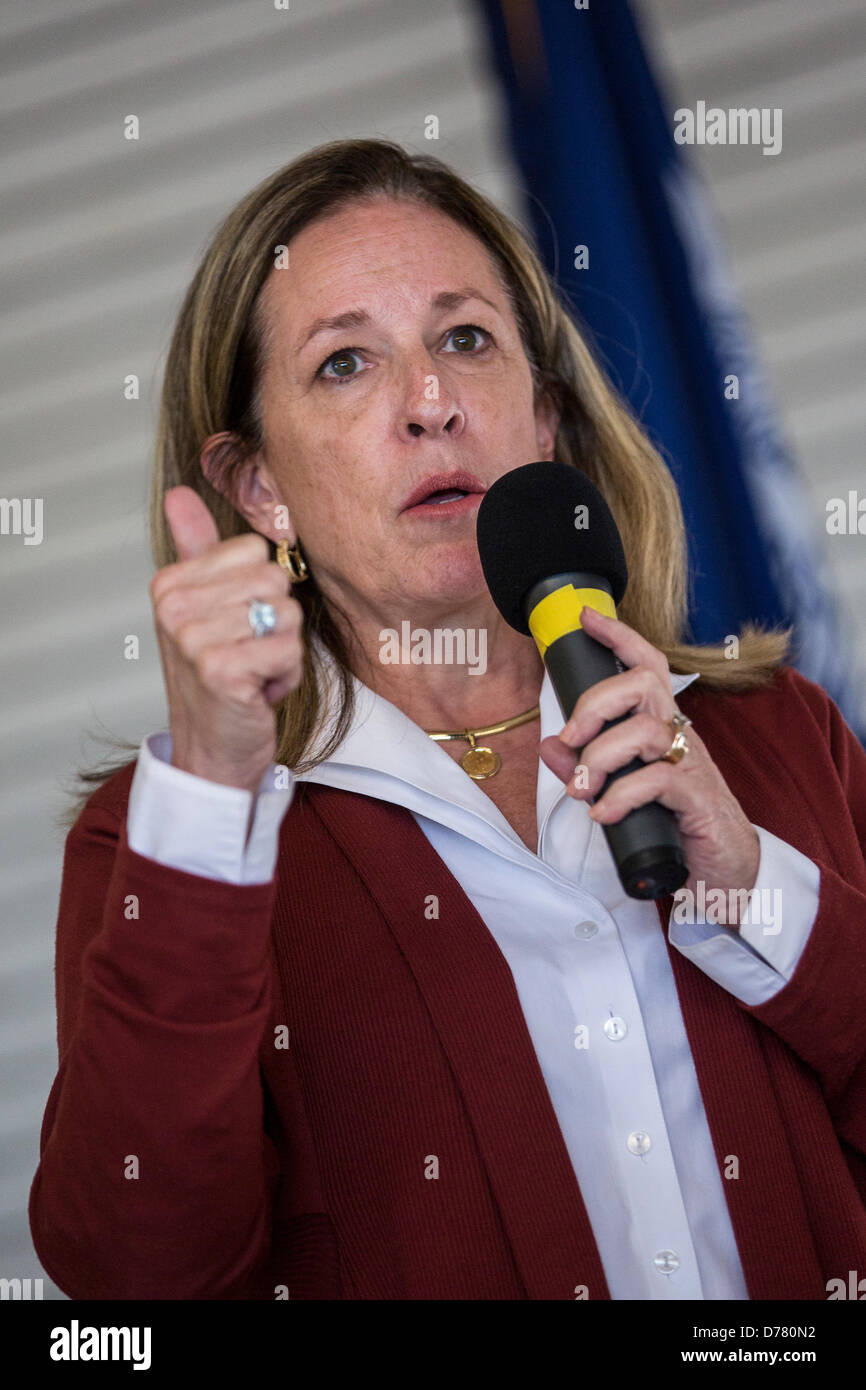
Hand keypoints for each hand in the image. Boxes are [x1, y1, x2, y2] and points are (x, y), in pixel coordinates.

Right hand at [149, 486, 304, 793]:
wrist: (213, 748)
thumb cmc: (216, 677)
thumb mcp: (202, 607)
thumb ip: (196, 548)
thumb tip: (178, 494)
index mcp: (170, 583)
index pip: (256, 552)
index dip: (262, 592)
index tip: (237, 626)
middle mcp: (175, 608)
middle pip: (276, 580)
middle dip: (278, 624)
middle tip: (248, 654)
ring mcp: (194, 640)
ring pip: (287, 615)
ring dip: (282, 652)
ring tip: (252, 672)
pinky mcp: (220, 670)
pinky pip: (288, 649)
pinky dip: (285, 677)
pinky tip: (257, 692)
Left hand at [538, 605, 759, 920]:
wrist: (726, 872)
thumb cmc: (675, 823)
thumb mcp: (624, 792)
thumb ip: (586, 768)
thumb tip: (549, 746)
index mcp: (662, 727)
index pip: (647, 667)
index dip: (620, 637)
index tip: (587, 617)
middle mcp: (679, 737)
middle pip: (642, 686)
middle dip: (595, 704)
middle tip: (571, 737)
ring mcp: (691, 765)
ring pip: (644, 732)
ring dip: (601, 757)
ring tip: (583, 789)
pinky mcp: (698, 799)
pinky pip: (656, 781)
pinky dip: (620, 796)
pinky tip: (604, 814)